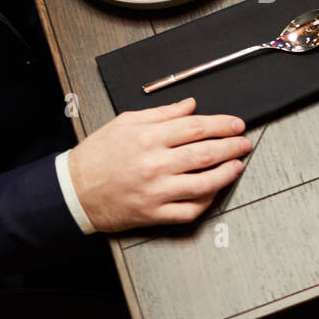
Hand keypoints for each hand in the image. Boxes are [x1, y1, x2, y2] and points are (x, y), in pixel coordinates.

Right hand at [67, 96, 249, 230]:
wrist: (74, 190)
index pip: (196, 127)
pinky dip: (206, 201)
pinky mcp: (154, 213)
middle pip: (205, 153)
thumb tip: (190, 105)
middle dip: (231, 146)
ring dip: (227, 173)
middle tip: (244, 143)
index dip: (222, 124)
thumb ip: (161, 113)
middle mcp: (155, 164)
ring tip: (237, 166)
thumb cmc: (98, 155)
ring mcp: (156, 191)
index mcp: (148, 137)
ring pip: (204, 183)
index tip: (236, 124)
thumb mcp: (125, 122)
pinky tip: (214, 191)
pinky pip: (190, 210)